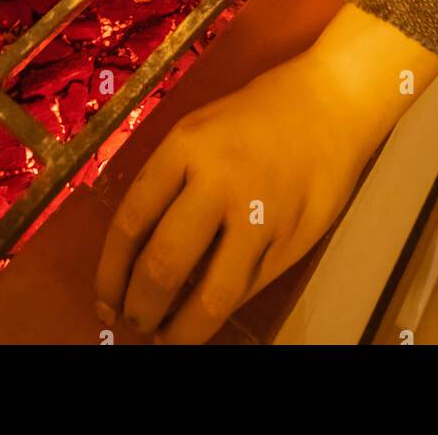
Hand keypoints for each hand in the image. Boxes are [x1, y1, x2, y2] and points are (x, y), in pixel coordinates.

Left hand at [96, 54, 371, 344]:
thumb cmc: (259, 112)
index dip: (111, 272)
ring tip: (167, 338)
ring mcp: (259, 215)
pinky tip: (207, 313)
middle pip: (162, 265)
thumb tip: (137, 250)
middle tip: (132, 321)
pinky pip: (247, 288)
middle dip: (140, 308)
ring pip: (209, 296)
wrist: (332, 100)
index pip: (131, 223)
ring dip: (180, 329)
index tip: (104, 297)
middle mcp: (217, 182)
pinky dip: (221, 309)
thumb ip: (170, 181)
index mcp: (185, 147)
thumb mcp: (200, 128)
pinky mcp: (291, 240)